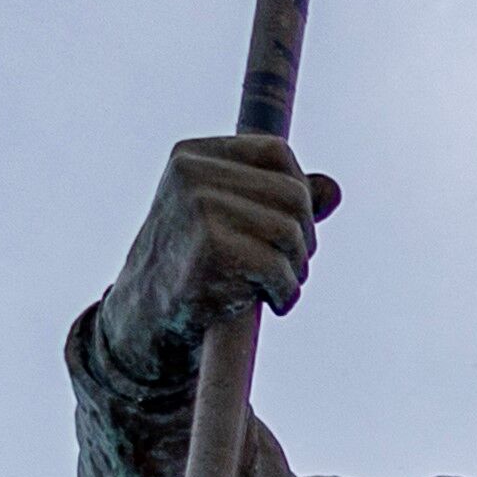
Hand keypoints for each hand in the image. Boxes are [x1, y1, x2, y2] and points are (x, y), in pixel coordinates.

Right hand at [103, 132, 337, 377]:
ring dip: (296, 268)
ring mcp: (198, 208)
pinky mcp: (210, 249)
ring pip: (290, 231)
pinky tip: (270, 303)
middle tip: (287, 266)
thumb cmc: (192, 269)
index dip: (299, 192)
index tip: (289, 227)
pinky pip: (279, 269)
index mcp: (191, 156)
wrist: (144, 323)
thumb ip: (281, 200)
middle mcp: (191, 174)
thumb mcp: (233, 222)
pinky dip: (286, 293)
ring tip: (274, 286)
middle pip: (292, 194)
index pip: (277, 153)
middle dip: (303, 237)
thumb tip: (333, 190)